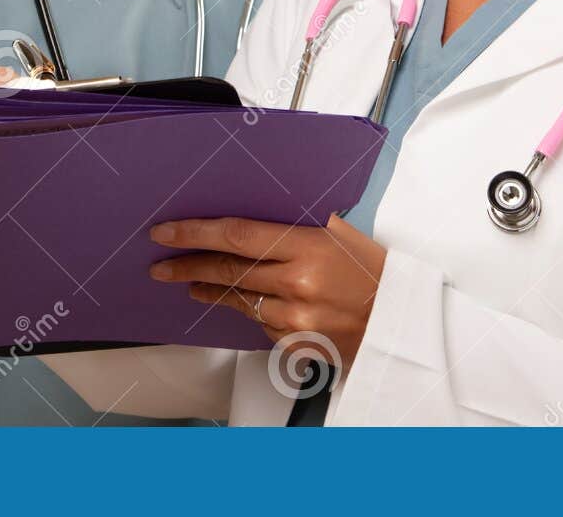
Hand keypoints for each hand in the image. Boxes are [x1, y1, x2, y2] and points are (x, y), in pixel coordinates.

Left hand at [147, 214, 385, 367]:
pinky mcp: (295, 344)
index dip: (195, 234)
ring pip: (239, 299)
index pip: (237, 236)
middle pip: (228, 270)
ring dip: (211, 290)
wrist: (400, 323)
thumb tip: (247, 219)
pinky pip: (260, 323)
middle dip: (188, 265)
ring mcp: (295, 319)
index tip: (167, 233)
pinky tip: (246, 303)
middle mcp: (298, 285)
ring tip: (192, 282)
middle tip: (162, 264)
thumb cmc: (375, 274)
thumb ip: (294, 226)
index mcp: (309, 248)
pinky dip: (252, 311)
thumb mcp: (338, 234)